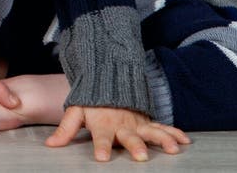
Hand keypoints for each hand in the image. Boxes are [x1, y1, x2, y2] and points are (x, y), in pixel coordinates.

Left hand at [46, 105, 190, 161]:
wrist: (108, 78)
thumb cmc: (91, 100)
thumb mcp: (76, 111)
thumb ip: (66, 129)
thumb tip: (50, 144)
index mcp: (103, 124)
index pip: (100, 137)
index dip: (101, 146)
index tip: (101, 157)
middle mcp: (122, 124)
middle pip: (129, 137)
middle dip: (135, 146)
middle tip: (141, 157)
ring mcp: (137, 122)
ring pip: (151, 131)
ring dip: (162, 139)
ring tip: (173, 149)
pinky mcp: (147, 121)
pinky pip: (163, 127)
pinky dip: (175, 132)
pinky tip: (185, 141)